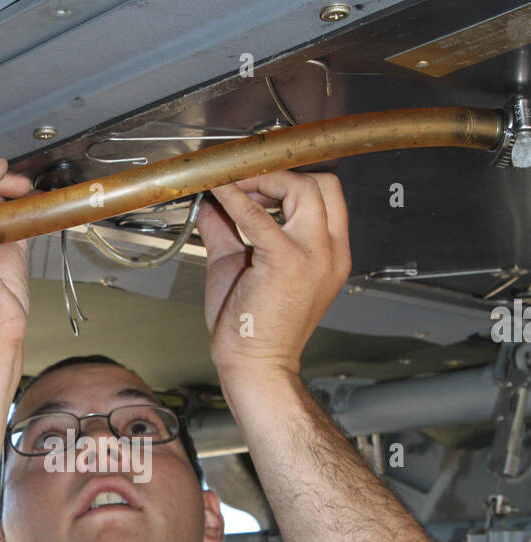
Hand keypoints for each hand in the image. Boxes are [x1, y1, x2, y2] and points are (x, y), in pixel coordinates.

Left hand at [197, 171, 351, 381]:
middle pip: (324, 185)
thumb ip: (228, 228)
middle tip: (248, 181)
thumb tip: (211, 199)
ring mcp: (314, 256)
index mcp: (330, 255)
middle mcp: (330, 253)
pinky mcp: (286, 261)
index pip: (328, 198)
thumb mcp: (241, 265)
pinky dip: (235, 197)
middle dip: (283, 175)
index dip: (292, 181)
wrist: (255, 366)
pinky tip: (217, 192)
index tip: (258, 182)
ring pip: (303, 188)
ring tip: (234, 187)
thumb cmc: (253, 328)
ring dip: (264, 180)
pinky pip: (259, 216)